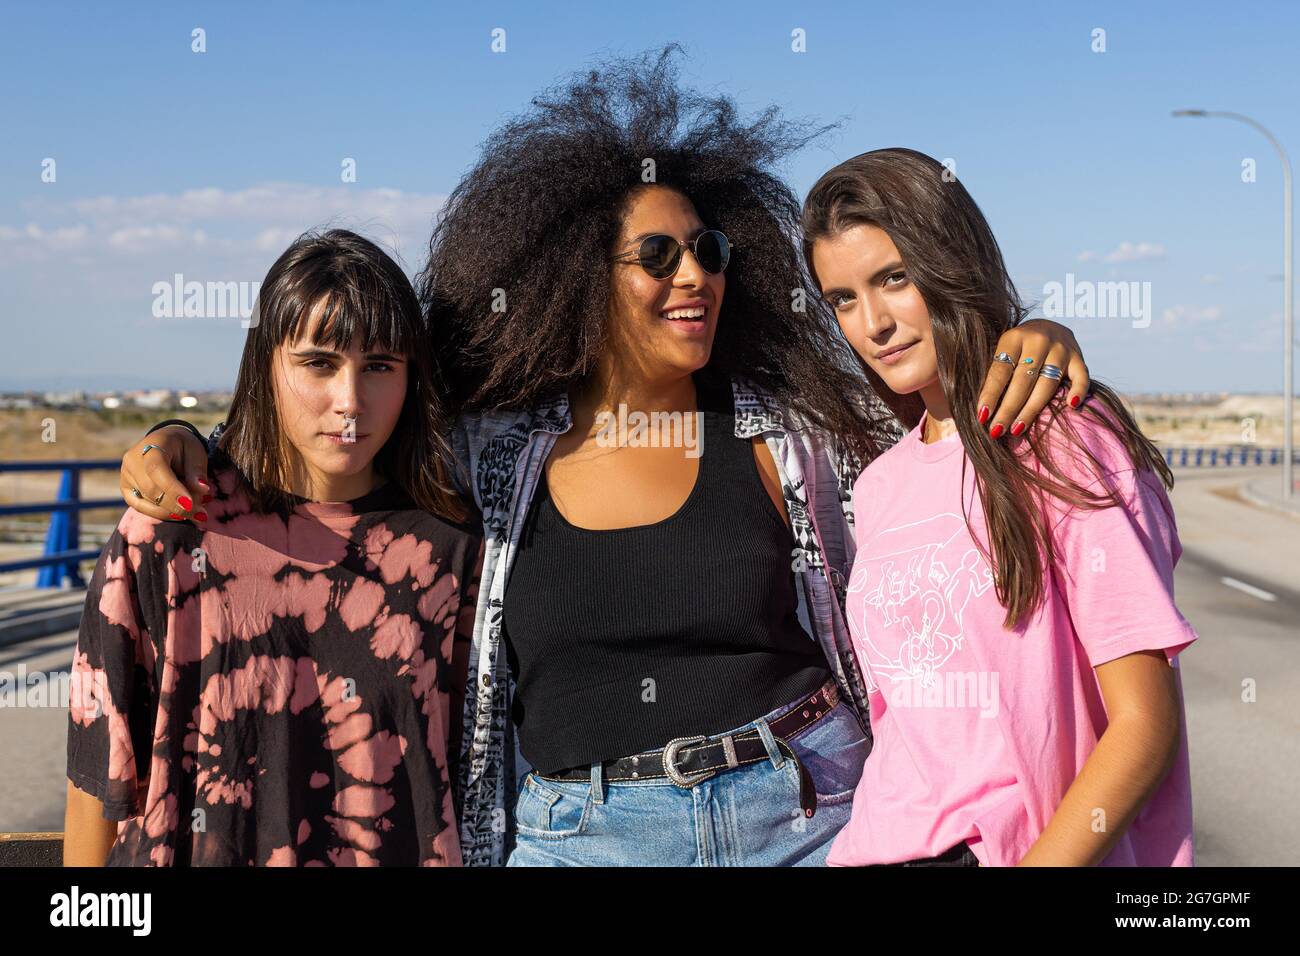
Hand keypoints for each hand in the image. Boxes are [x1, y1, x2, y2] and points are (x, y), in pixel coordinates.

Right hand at [119, 426, 210, 521]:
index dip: (173, 489)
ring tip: (196, 511)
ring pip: (148, 502)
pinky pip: (141, 508)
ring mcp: (126, 476)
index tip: (190, 505)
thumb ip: (197, 471)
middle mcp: (132, 461)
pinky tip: (179, 515)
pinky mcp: (126, 490)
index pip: (157, 470)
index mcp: (151, 446)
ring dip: (173, 511)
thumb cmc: (183, 447)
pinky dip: (162, 514)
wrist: (165, 443)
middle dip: (177, 506)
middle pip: (152, 490)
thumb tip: (202, 490)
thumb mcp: (196, 452)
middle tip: (201, 511)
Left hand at [976, 319, 1089, 438]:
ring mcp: (1061, 348)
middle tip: (997, 430)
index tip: (982, 417)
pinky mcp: (1079, 357)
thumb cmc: (1017, 347)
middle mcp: (1039, 341)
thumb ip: (993, 373)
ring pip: (1047, 384)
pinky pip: (1081, 377)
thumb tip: (980, 410)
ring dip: (1031, 410)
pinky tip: (1070, 406)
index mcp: (1014, 337)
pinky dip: (1078, 391)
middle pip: (1023, 380)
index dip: (991, 394)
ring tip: (1016, 429)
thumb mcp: (1001, 351)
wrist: (1047, 326)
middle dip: (1008, 408)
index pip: (1001, 370)